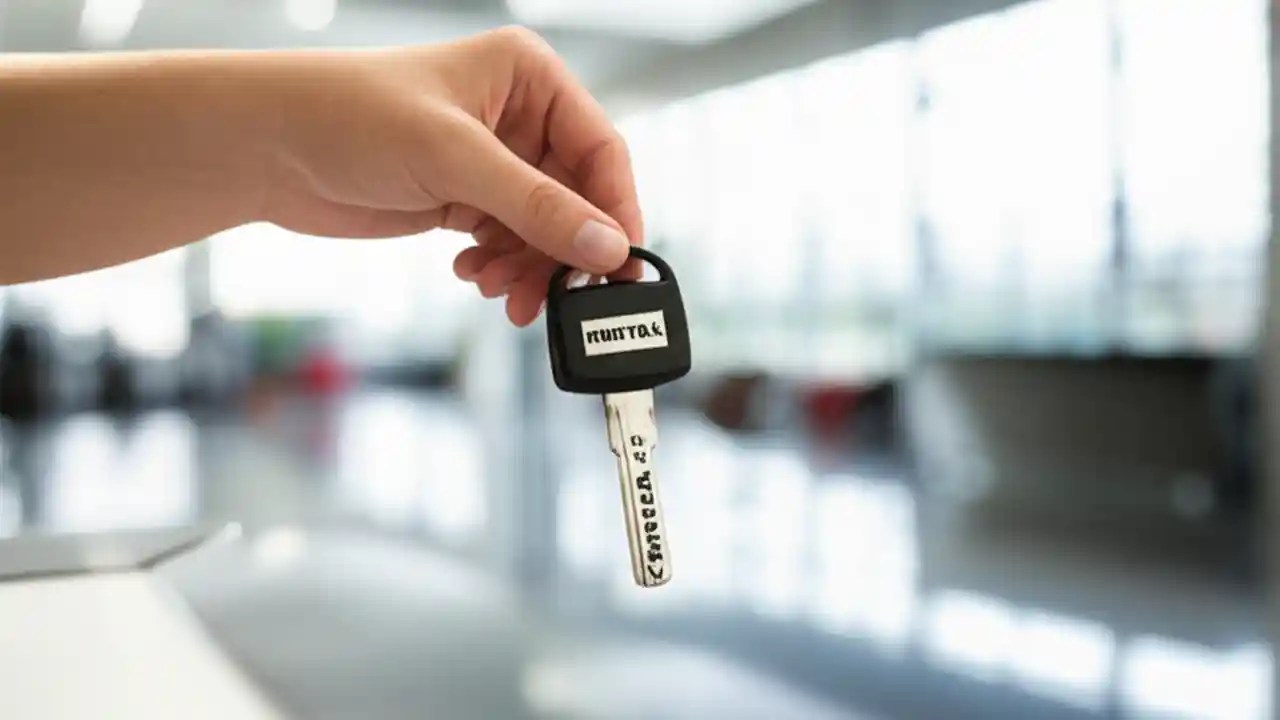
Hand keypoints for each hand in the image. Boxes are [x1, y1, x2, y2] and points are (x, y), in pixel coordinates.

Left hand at [258, 27, 642, 325]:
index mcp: (530, 77)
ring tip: (505, 294)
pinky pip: (509, 244)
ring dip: (531, 269)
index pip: (601, 149)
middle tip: (562, 299)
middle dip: (566, 252)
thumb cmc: (350, 116)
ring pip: (544, 231)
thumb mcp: (454, 158)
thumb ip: (537, 207)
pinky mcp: (464, 199)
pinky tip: (474, 276)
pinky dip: (500, 269)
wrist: (267, 147)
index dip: (616, 211)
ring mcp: (492, 162)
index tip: (621, 265)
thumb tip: (607, 248)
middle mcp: (519, 117)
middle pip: (577, 199)